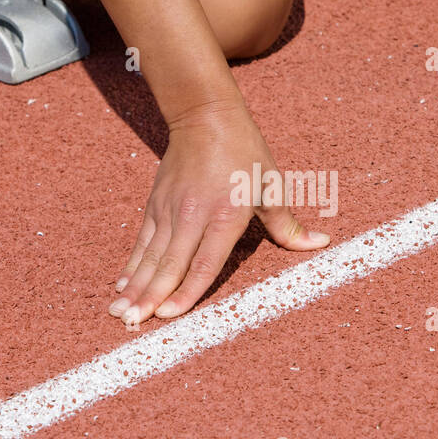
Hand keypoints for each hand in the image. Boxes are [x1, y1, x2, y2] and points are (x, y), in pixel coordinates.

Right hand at [110, 102, 329, 324]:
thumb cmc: (245, 151)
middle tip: (131, 324)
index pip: (205, 263)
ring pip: (150, 256)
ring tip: (118, 313)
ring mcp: (170, 210)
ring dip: (134, 287)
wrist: (205, 115)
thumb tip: (319, 244)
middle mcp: (193, 215)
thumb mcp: (272, 186)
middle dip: (149, 298)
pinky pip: (142, 242)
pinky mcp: (156, 204)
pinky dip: (131, 265)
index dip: (187, 292)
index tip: (169, 316)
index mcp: (225, 214)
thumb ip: (288, 224)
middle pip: (169, 264)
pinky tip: (121, 287)